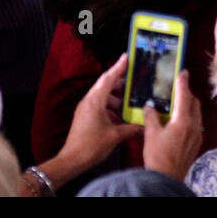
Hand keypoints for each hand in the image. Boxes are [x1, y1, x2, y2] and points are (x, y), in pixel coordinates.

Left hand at [54, 54, 142, 178]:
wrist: (72, 160)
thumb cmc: (90, 146)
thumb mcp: (115, 136)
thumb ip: (131, 129)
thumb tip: (144, 126)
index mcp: (95, 101)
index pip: (109, 78)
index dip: (119, 67)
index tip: (127, 57)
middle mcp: (89, 101)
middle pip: (107, 86)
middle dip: (122, 84)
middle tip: (136, 82)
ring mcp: (86, 109)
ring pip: (104, 97)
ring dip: (118, 99)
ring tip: (131, 103)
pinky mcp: (86, 117)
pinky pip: (101, 107)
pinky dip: (112, 109)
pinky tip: (122, 117)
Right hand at [141, 70, 202, 180]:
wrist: (167, 178)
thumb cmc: (158, 157)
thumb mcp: (151, 134)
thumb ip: (151, 117)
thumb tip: (149, 106)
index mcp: (183, 121)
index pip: (184, 96)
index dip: (183, 82)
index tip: (182, 72)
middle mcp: (194, 126)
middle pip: (194, 103)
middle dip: (187, 94)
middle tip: (178, 89)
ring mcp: (197, 135)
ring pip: (196, 114)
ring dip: (189, 106)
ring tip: (177, 104)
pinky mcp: (196, 143)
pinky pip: (196, 124)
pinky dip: (190, 117)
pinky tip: (180, 121)